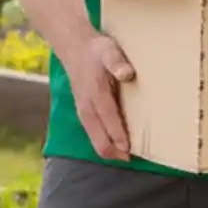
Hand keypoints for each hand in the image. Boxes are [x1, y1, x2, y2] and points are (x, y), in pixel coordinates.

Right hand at [60, 32, 135, 160]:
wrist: (75, 49)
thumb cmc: (97, 51)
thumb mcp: (109, 51)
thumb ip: (117, 62)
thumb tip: (127, 74)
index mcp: (96, 94)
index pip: (109, 121)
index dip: (120, 138)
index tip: (132, 149)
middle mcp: (88, 108)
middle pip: (99, 140)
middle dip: (114, 152)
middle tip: (131, 157)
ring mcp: (84, 112)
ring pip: (95, 140)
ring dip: (110, 150)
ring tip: (126, 156)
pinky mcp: (83, 113)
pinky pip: (93, 135)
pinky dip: (104, 143)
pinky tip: (116, 146)